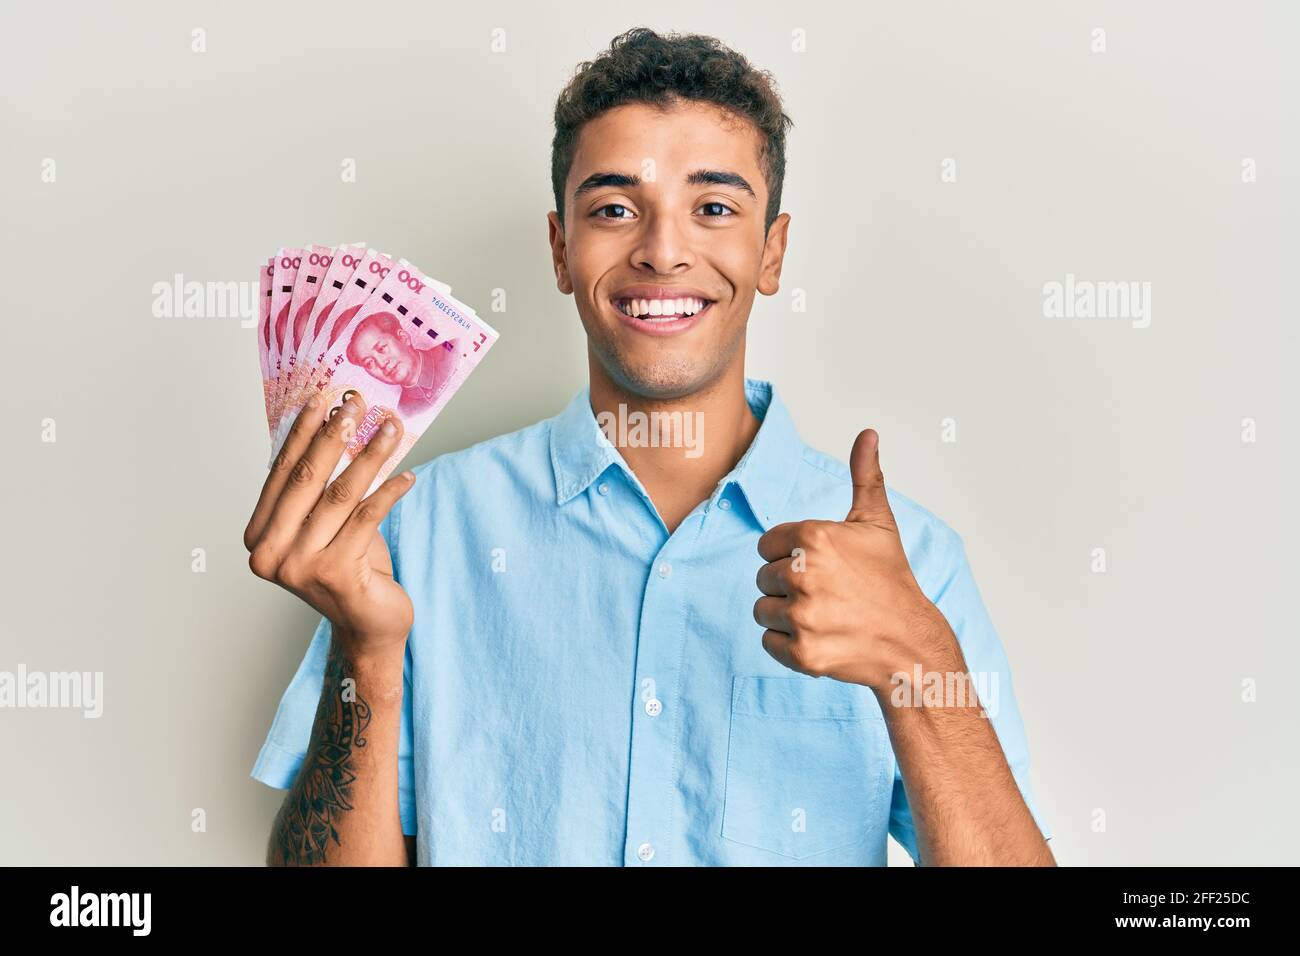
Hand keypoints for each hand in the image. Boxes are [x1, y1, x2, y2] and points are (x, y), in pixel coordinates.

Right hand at [244, 393, 415, 652]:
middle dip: (335, 436)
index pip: (281, 473)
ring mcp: (300, 568)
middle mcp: (270, 554)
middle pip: (307, 480)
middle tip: (357, 404)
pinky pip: (367, 517)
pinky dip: (390, 492)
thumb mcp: (325, 524)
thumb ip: (316, 488)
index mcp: (258, 536)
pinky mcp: (337, 575)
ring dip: (370, 456)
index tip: (323, 398)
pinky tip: (407, 476)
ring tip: (390, 429)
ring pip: (341, 495)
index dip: (303, 433)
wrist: (370, 625)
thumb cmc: (349, 567)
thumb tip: (331, 423)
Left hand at [754, 429, 956, 690]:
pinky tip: (820, 638)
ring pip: (763, 610)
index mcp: (814, 538)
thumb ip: (865, 476)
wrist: (910, 642)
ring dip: (786, 616)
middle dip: (788, 586)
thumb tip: (868, 434)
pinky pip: (768, 642)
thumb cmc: (891, 580)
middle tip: (827, 594)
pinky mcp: (802, 653)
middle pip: (763, 577)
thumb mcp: (879, 524)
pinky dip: (788, 644)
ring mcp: (802, 616)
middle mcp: (804, 575)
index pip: (767, 545)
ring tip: (823, 616)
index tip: (822, 567)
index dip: (790, 555)